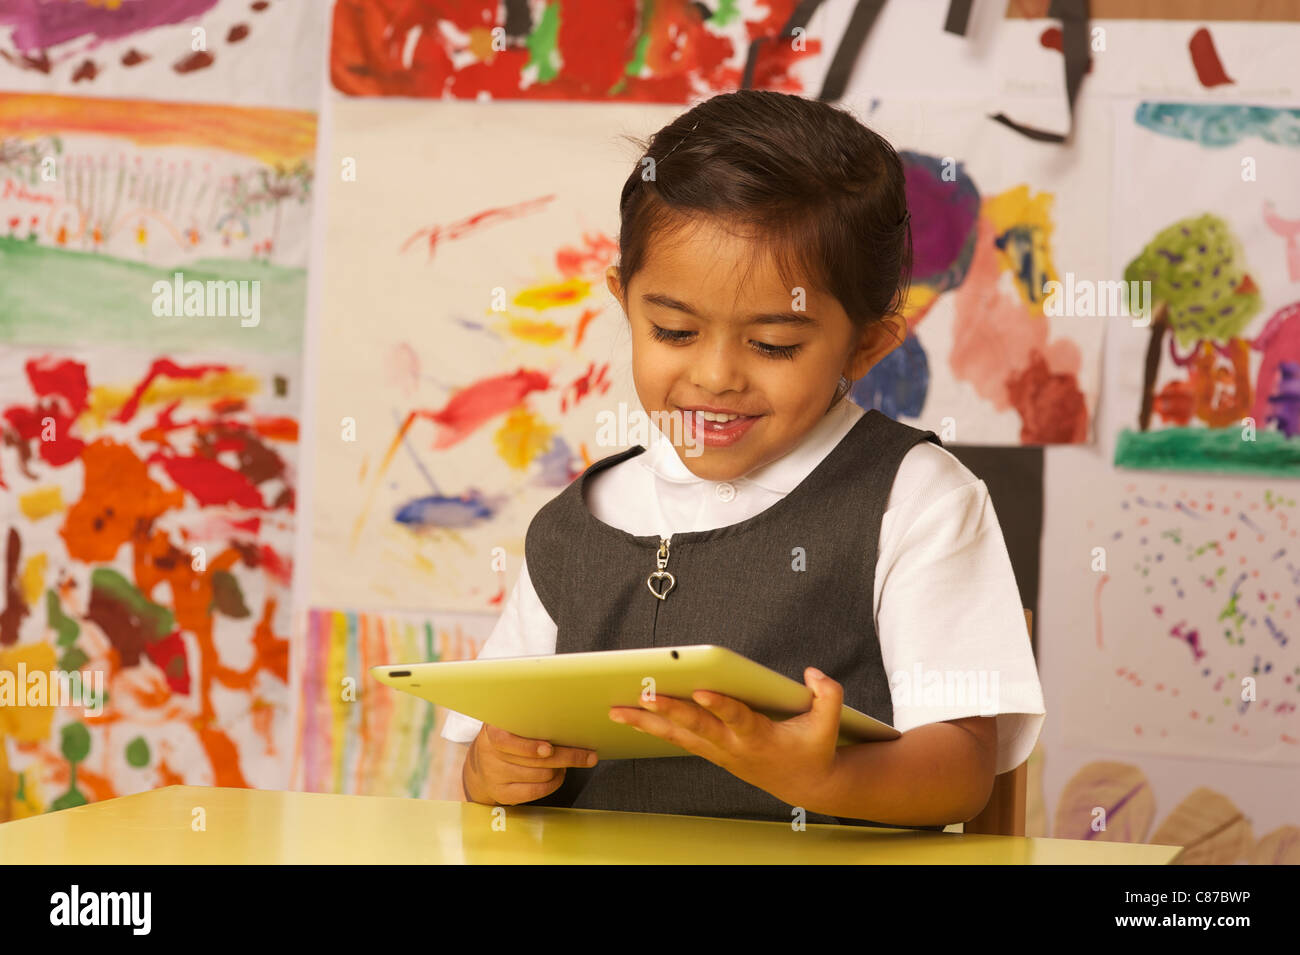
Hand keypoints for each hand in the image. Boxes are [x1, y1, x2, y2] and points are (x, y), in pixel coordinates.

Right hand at [463, 723, 596, 805]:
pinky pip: (536, 791)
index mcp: (492, 732)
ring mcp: (495, 776)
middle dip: (566, 757)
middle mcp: (490, 755)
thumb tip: (566, 721)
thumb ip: (528, 721)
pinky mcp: (503, 794)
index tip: (548, 748)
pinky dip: (553, 783)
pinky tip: (559, 775)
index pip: (507, 742)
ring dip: (560, 769)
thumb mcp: (509, 724)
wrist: (479, 766)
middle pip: (534, 761)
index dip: (529, 747)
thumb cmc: (505, 739)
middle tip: (588, 755)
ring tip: (568, 761)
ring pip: (540, 775)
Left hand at [608, 667, 843, 809]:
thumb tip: (812, 675)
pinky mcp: (711, 751)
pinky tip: (631, 717)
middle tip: (644, 695)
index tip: (702, 691)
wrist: (805, 784)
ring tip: (617, 709)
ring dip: (646, 723)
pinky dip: (653, 728)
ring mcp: (718, 751)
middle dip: (669, 711)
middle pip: (697, 728)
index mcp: (759, 737)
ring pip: (678, 736)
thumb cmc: (814, 749)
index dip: (721, 706)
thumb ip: (828, 695)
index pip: (737, 718)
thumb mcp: (830, 723)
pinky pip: (677, 739)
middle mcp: (733, 746)